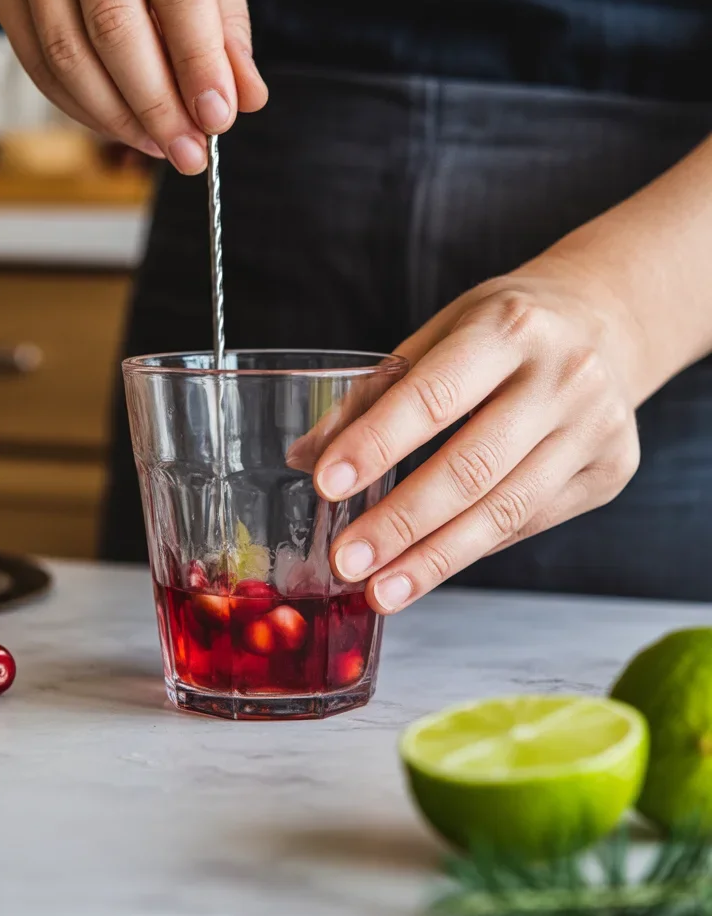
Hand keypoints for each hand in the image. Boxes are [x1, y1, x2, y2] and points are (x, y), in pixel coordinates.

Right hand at [0, 0, 267, 170]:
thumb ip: (229, 28)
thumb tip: (246, 96)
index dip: (198, 60)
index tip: (218, 118)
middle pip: (114, 23)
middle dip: (157, 102)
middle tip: (189, 151)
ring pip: (69, 51)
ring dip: (119, 116)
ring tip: (161, 146)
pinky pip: (38, 63)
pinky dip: (84, 109)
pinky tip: (122, 127)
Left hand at [314, 260, 642, 613]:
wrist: (605, 325)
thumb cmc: (504, 328)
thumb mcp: (440, 333)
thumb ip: (375, 393)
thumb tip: (306, 457)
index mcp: (509, 327)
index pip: (434, 396)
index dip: (377, 443)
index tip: (326, 484)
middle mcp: (563, 377)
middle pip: (472, 466)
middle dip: (401, 521)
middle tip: (346, 559)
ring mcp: (596, 428)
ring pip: (505, 510)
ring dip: (434, 559)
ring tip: (380, 590)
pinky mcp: (610, 471)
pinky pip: (529, 523)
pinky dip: (471, 548)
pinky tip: (427, 568)